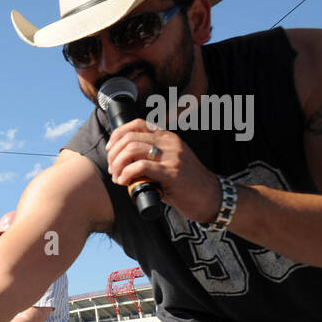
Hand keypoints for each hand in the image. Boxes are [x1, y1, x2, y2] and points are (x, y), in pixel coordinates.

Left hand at [106, 119, 222, 223]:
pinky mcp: (172, 173)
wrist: (211, 197)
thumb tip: (122, 162)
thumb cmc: (186, 184)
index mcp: (168, 137)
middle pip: (129, 138)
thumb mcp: (169, 162)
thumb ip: (150, 158)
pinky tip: (125, 182)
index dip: (117, 135)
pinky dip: (126, 174)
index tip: (110, 150)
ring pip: (132, 150)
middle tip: (112, 170)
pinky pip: (141, 167)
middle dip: (113, 154)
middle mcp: (170, 142)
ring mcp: (171, 156)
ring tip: (117, 178)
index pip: (137, 124)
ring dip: (117, 165)